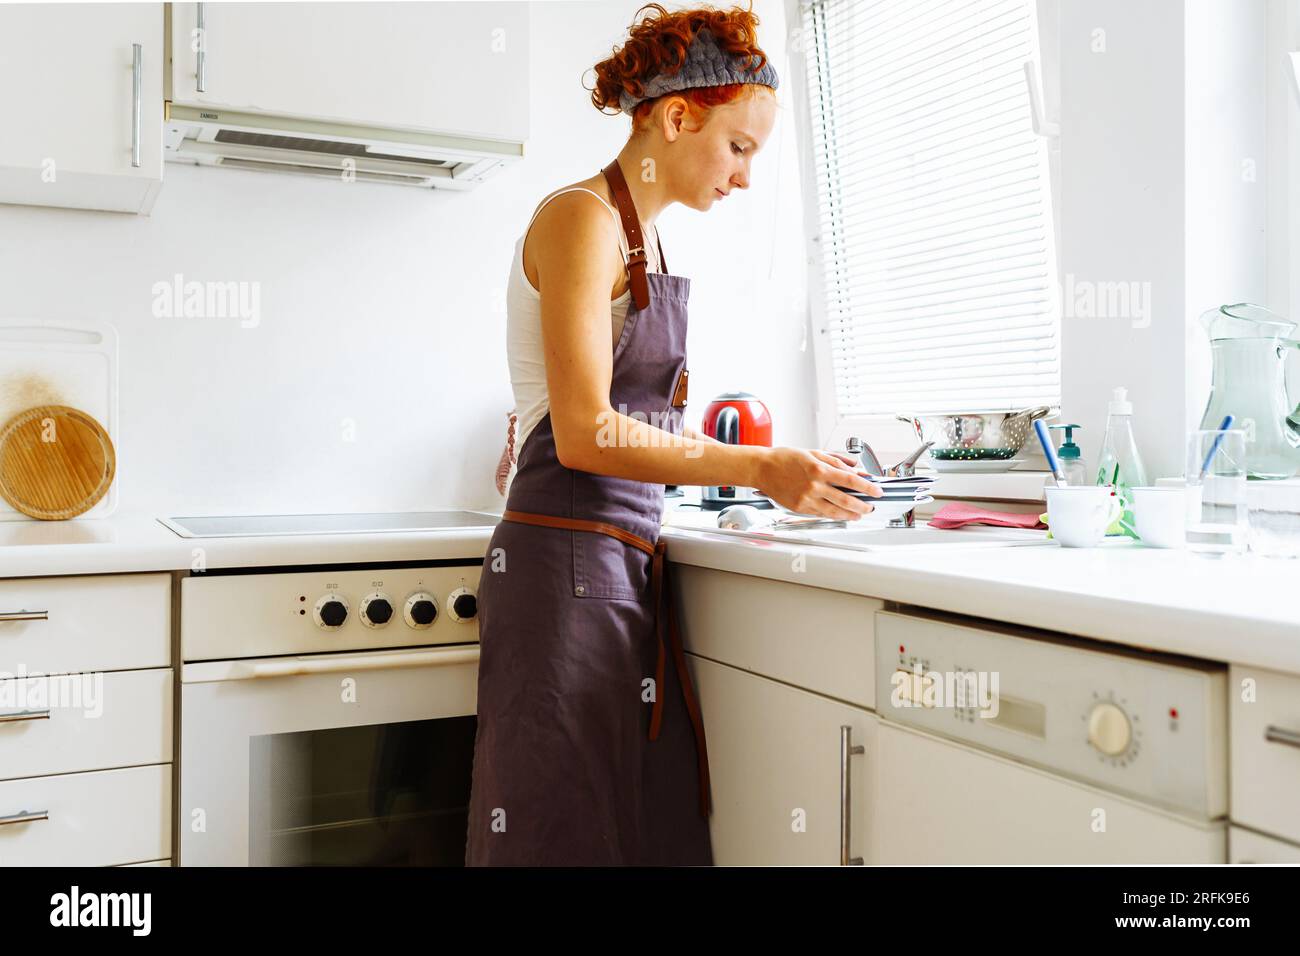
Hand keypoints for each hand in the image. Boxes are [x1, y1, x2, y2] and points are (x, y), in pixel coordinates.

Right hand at [754, 448, 882, 519]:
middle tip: (870, 507)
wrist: (762, 468)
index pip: (851, 480)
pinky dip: (833, 515)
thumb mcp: (813, 453)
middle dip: (862, 505)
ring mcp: (807, 499)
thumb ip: (836, 460)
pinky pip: (821, 514)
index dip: (867, 487)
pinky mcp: (799, 508)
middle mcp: (814, 486)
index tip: (877, 491)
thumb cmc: (785, 458)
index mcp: (819, 469)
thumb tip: (855, 467)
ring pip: (835, 511)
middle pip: (846, 500)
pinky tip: (840, 514)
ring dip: (850, 514)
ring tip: (859, 514)